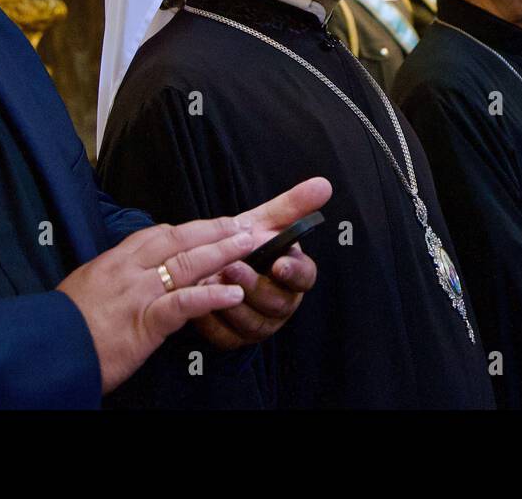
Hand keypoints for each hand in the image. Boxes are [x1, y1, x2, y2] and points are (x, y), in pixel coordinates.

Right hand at [57, 214, 258, 394]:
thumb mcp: (84, 288)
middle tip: (242, 224)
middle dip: (214, 230)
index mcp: (114, 261)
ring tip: (249, 245)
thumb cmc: (63, 326)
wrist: (45, 352)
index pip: (158, 234)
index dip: (190, 229)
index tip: (212, 226)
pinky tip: (233, 292)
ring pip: (188, 263)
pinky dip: (211, 295)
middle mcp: (129, 270)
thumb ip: (110, 277)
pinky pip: (184, 303)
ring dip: (223, 251)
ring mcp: (138, 294)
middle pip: (179, 239)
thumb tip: (125, 274)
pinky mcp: (145, 322)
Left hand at [192, 178, 331, 348]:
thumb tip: (324, 182)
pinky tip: (197, 303)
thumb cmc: (244, 244)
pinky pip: (225, 337)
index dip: (293, 272)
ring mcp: (259, 324)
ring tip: (210, 282)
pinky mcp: (234, 339)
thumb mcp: (264, 223)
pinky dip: (211, 320)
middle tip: (233, 267)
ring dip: (231, 304)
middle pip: (277, 304)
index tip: (279, 262)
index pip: (304, 278)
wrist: (210, 266)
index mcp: (293, 275)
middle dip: (254, 286)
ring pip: (252, 324)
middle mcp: (281, 303)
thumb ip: (293, 205)